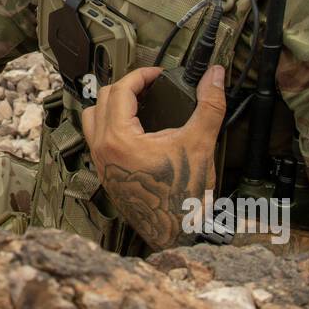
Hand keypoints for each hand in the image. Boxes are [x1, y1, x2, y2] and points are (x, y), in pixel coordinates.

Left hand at [81, 64, 226, 250]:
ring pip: (93, 119)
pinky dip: (110, 125)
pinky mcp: (105, 174)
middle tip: (150, 85)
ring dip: (111, 105)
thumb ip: (209, 105)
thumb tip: (215, 77)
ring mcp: (101, 164)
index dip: (141, 76)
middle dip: (127, 86)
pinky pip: (96, 139)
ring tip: (137, 103)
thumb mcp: (199, 143)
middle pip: (102, 99)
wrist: (176, 234)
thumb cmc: (183, 198)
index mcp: (118, 139)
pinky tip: (134, 129)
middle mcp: (102, 150)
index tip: (157, 75)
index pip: (120, 90)